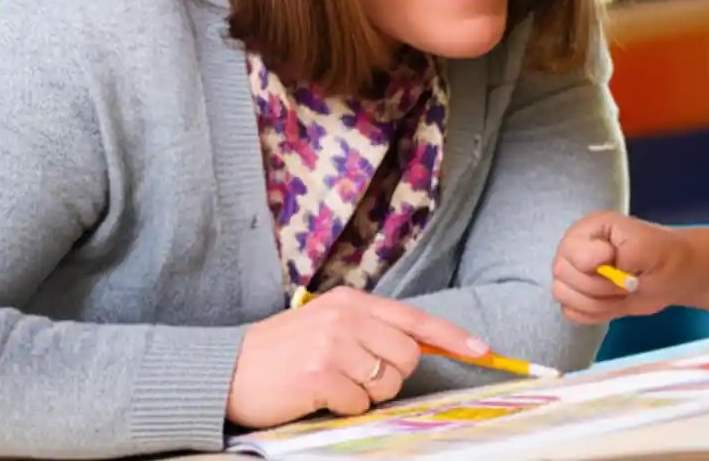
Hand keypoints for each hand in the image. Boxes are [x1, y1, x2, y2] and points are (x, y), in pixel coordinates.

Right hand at [226, 286, 487, 427]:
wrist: (225, 370)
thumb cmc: (281, 353)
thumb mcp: (327, 326)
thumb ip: (369, 330)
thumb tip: (418, 348)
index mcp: (352, 301)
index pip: (415, 318)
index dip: (452, 336)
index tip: (482, 350)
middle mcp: (347, 316)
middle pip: (408, 356)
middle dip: (392, 376)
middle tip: (357, 378)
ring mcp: (334, 344)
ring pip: (387, 383)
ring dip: (365, 395)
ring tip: (332, 385)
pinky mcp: (321, 373)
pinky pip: (359, 403)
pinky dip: (343, 408)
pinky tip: (317, 396)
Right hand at [552, 211, 694, 324]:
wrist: (670, 276)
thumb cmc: (662, 255)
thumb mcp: (651, 247)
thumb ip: (627, 251)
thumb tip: (604, 266)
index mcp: (588, 229)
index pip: (571, 251)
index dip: (596, 264)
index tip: (620, 262)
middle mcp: (573, 249)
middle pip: (563, 275)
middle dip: (600, 286)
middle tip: (626, 282)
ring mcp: (573, 273)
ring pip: (564, 296)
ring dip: (598, 302)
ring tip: (621, 292)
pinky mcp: (577, 296)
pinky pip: (571, 312)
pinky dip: (594, 313)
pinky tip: (613, 304)